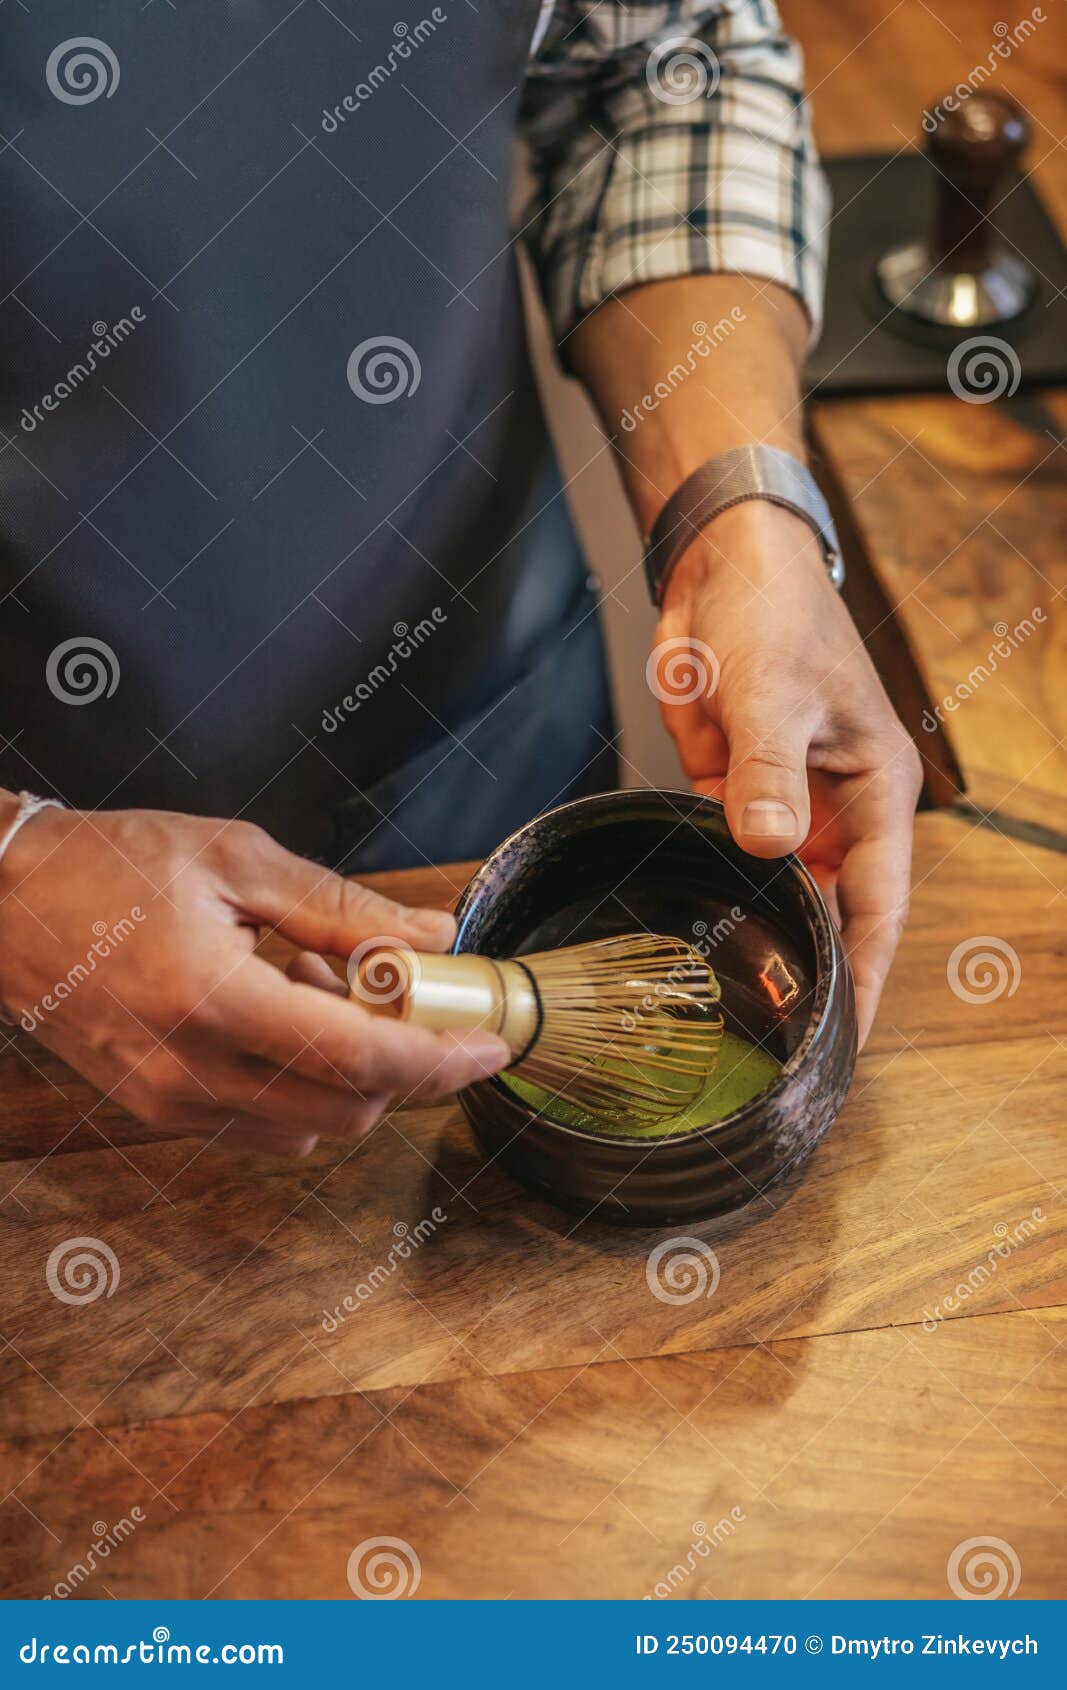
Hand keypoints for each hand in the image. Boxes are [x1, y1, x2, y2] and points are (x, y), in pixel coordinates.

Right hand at [0, 806, 508, 1154]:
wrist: (1, 903)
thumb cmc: (108, 865)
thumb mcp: (238, 859)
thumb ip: (343, 906)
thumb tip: (431, 936)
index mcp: (214, 1000)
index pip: (360, 1061)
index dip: (440, 1060)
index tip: (490, 1044)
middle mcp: (191, 1073)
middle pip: (348, 1109)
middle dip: (398, 1060)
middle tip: (385, 983)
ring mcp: (169, 1103)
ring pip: (310, 1130)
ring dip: (348, 1074)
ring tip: (317, 984)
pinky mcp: (156, 1111)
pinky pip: (262, 1128)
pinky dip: (300, 1086)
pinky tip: (280, 1013)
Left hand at [650, 503, 921, 1045]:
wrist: (722, 566)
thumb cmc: (775, 614)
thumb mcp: (774, 693)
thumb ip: (769, 773)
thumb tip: (768, 846)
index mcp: (875, 790)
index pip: (877, 902)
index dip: (863, 970)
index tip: (845, 1035)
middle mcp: (836, 808)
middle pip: (831, 911)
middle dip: (811, 970)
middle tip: (779, 1045)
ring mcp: (784, 804)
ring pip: (777, 891)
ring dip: (761, 935)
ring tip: (737, 1015)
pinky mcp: (734, 792)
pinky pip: (727, 857)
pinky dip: (716, 892)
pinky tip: (697, 939)